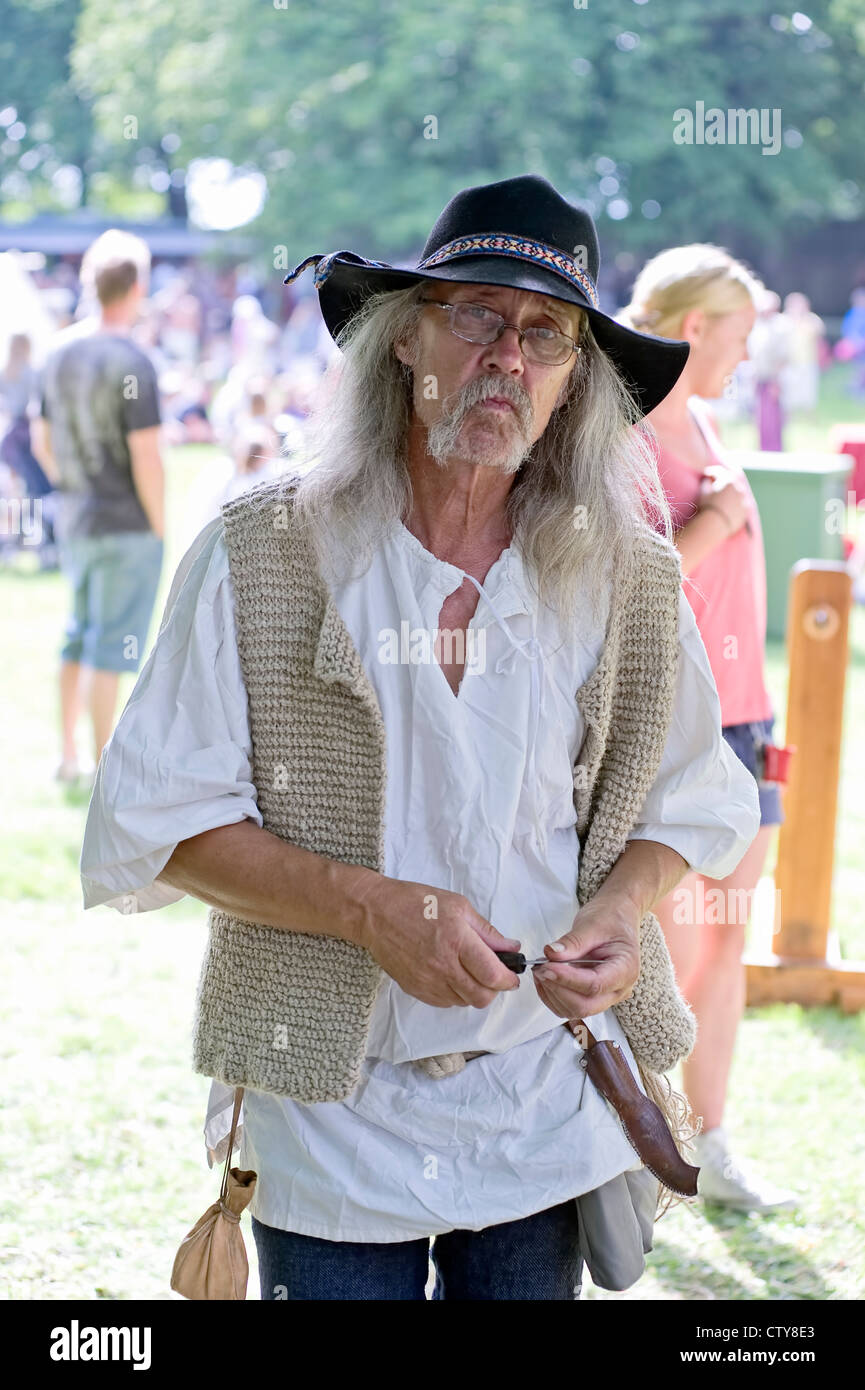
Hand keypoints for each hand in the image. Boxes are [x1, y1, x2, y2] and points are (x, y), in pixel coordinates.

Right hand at [355, 875, 520, 1008]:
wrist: (376, 914)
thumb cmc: (417, 903)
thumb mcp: (458, 906)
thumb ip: (486, 931)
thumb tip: (511, 948)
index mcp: (457, 941)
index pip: (492, 975)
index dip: (508, 980)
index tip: (511, 975)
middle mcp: (443, 966)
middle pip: (481, 997)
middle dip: (493, 989)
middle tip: (492, 975)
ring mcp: (427, 981)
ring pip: (464, 1002)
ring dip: (473, 991)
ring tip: (468, 971)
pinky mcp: (415, 989)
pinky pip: (444, 1002)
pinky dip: (454, 994)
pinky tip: (450, 975)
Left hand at [531, 893, 641, 1018]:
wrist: (618, 917)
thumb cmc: (611, 919)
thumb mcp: (592, 924)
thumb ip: (572, 942)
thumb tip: (551, 954)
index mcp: (625, 969)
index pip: (594, 985)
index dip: (567, 979)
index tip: (546, 966)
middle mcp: (619, 988)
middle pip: (585, 1005)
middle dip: (557, 989)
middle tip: (540, 968)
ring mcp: (606, 995)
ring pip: (575, 1010)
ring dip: (552, 993)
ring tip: (541, 969)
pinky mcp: (593, 996)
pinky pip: (570, 1006)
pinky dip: (553, 996)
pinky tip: (545, 977)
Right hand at [698, 469, 748, 535]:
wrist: (716, 523)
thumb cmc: (707, 506)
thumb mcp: (704, 492)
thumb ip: (706, 483)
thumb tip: (708, 481)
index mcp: (728, 480)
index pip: (719, 472)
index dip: (712, 472)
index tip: (707, 474)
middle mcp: (738, 487)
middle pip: (731, 481)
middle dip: (723, 481)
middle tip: (717, 484)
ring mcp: (744, 498)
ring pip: (738, 492)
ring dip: (732, 493)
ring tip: (725, 497)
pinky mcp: (746, 510)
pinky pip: (742, 504)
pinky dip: (737, 503)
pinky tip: (730, 507)